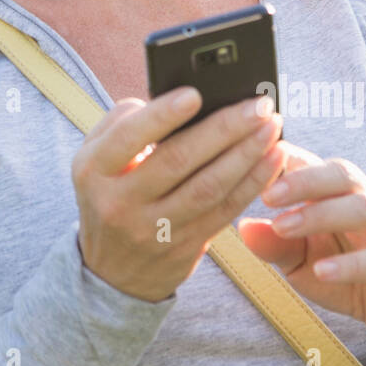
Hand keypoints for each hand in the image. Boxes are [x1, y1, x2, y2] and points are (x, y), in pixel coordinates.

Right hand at [72, 90, 286, 303]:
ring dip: (247, 155)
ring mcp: (154, 229)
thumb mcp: (93, 159)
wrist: (110, 272)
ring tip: (272, 127)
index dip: (163, 116)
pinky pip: (224, 211)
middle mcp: (121, 203)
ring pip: (208, 188)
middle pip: (178, 161)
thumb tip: (170, 100)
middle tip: (258, 104)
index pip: (129, 138)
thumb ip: (121, 123)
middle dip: (224, 129)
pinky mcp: (185, 247)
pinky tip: (272, 158)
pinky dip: (252, 182)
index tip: (196, 93)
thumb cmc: (107, 192)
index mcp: (94, 171)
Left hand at [236, 141, 365, 365]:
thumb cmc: (340, 270)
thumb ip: (274, 244)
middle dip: (304, 179)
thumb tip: (242, 226)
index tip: (250, 162)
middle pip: (343, 173)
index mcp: (338, 194)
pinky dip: (352, 264)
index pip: (313, 162)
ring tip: (284, 226)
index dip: (284, 158)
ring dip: (321, 214)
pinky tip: (323, 270)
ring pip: (365, 207)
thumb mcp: (298, 260)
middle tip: (267, 195)